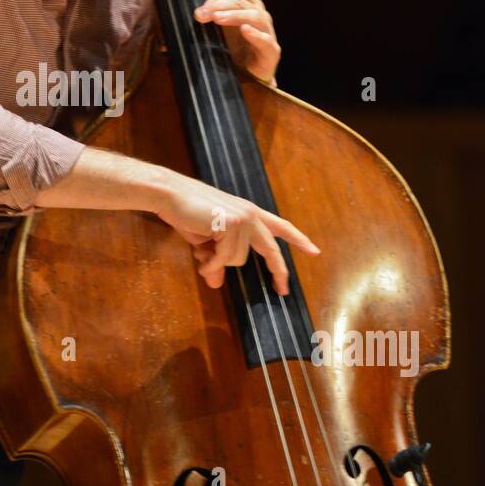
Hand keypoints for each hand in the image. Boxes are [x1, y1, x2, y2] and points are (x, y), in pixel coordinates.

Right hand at [156, 173, 319, 295]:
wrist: (170, 195)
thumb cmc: (187, 213)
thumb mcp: (205, 242)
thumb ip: (216, 260)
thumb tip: (216, 282)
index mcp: (249, 213)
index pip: (280, 226)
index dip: (297, 239)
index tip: (314, 251)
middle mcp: (251, 214)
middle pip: (272, 249)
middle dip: (278, 271)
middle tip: (283, 291)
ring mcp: (244, 218)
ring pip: (239, 259)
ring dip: (218, 263)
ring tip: (201, 255)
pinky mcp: (233, 223)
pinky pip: (226, 257)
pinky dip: (211, 263)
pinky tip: (200, 257)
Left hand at [193, 0, 280, 86]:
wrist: (248, 80)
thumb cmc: (234, 51)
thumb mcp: (218, 32)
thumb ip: (210, 20)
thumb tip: (198, 13)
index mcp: (247, 5)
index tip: (203, 9)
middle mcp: (259, 15)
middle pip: (242, 1)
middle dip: (221, 5)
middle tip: (204, 14)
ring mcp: (267, 33)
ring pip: (255, 16)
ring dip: (235, 15)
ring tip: (218, 19)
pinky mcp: (271, 52)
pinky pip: (266, 40)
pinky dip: (255, 34)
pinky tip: (245, 30)